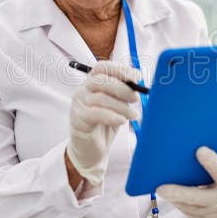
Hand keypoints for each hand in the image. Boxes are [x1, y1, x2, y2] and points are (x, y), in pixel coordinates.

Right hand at [67, 61, 140, 185]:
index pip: (103, 67)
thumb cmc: (105, 123)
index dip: (120, 69)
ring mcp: (78, 104)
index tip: (137, 77)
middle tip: (136, 98)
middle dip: (122, 88)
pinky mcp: (78, 119)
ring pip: (100, 98)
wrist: (91, 149)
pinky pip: (95, 114)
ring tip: (134, 115)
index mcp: (92, 82)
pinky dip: (111, 116)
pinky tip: (122, 121)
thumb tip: (138, 84)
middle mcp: (83, 90)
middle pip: (101, 80)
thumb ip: (123, 93)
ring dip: (121, 106)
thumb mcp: (117, 105)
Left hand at [157, 146, 216, 217]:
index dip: (211, 163)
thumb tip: (196, 151)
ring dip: (174, 198)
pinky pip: (187, 213)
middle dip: (177, 193)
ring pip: (187, 207)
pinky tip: (171, 197)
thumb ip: (213, 164)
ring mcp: (214, 216)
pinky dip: (179, 204)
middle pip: (197, 196)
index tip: (200, 150)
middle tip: (161, 189)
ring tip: (163, 190)